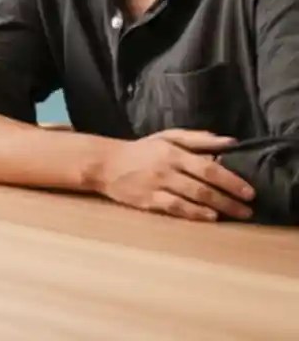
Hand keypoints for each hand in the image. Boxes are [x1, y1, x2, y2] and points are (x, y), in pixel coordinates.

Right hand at [92, 129, 254, 221]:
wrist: (105, 163)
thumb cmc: (140, 150)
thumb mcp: (166, 137)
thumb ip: (197, 139)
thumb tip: (228, 142)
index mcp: (173, 152)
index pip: (208, 167)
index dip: (231, 180)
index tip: (249, 191)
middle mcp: (166, 168)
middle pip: (204, 185)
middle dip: (229, 198)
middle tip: (248, 209)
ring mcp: (157, 185)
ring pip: (192, 198)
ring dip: (217, 207)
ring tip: (235, 214)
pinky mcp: (147, 200)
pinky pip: (174, 208)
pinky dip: (193, 213)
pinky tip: (208, 217)